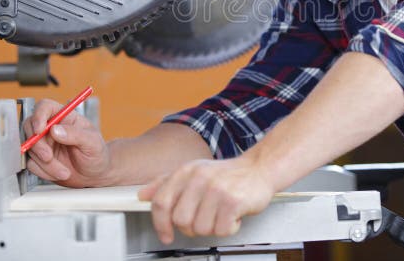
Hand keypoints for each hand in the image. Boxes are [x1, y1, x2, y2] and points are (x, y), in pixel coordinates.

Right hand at [22, 98, 111, 187]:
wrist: (94, 175)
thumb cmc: (97, 154)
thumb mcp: (92, 143)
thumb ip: (75, 135)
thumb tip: (55, 129)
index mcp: (66, 116)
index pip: (45, 107)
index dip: (38, 115)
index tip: (39, 130)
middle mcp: (51, 127)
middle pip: (30, 127)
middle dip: (38, 145)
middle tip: (49, 157)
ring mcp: (43, 142)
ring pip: (30, 149)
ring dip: (45, 164)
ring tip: (64, 172)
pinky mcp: (38, 158)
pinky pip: (31, 164)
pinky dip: (43, 171)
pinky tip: (58, 174)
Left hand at [138, 155, 274, 243]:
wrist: (260, 168)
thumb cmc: (227, 174)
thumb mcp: (194, 172)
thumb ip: (166, 183)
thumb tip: (143, 195)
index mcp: (187, 171)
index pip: (161, 202)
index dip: (160, 224)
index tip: (166, 235)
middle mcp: (200, 178)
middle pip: (180, 220)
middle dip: (192, 227)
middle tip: (204, 219)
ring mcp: (217, 189)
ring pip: (200, 228)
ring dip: (212, 227)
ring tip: (221, 214)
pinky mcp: (233, 201)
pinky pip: (221, 230)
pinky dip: (229, 228)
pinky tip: (233, 216)